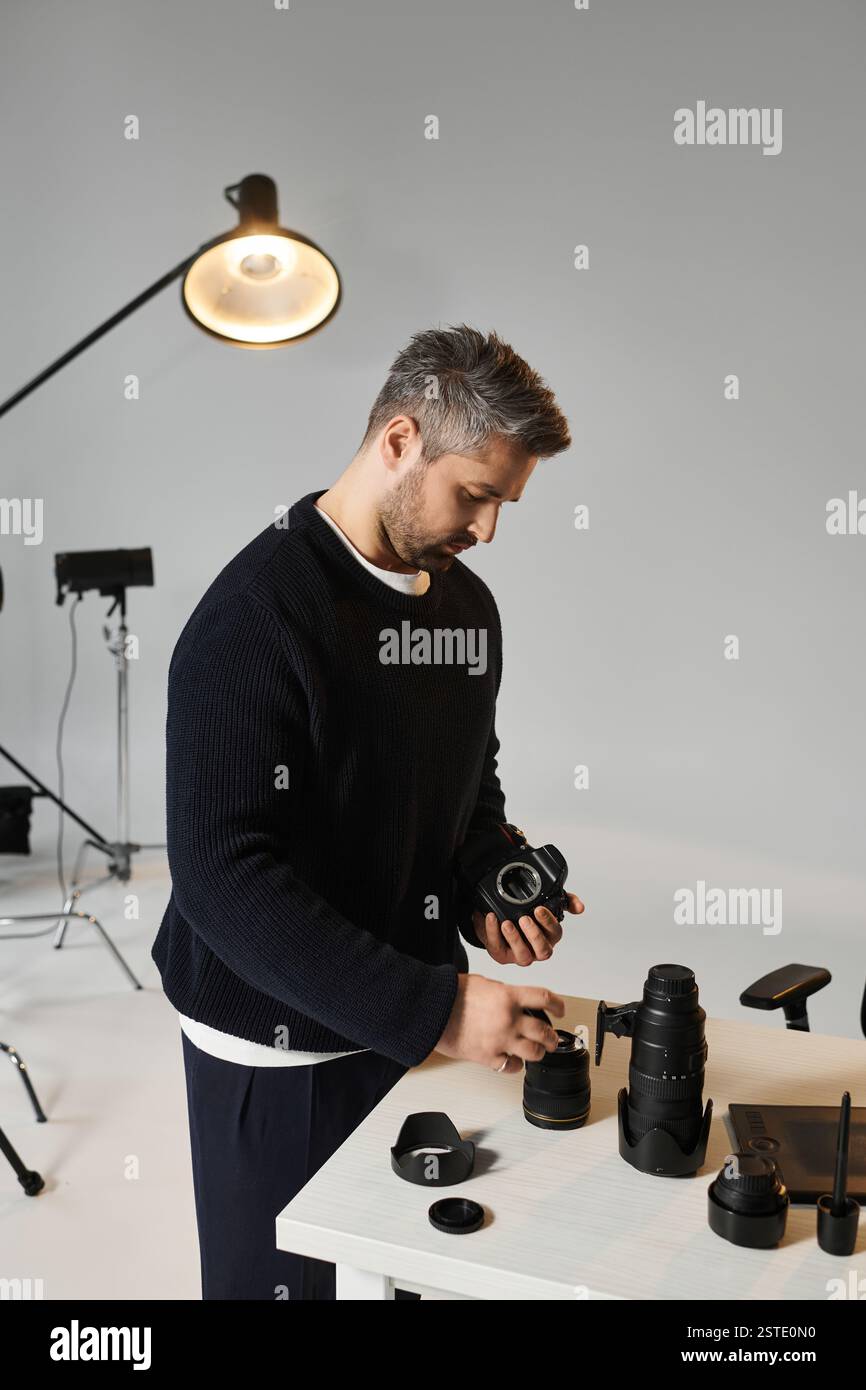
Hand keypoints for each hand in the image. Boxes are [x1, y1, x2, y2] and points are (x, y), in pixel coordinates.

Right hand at [436, 975, 565, 1073]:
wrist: (431, 1010)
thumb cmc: (451, 995)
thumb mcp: (483, 983)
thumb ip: (503, 992)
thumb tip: (514, 999)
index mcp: (508, 996)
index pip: (544, 999)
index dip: (558, 1004)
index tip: (561, 1009)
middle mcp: (508, 1019)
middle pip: (544, 1031)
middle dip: (552, 1037)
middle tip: (553, 1039)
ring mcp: (500, 1040)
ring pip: (534, 1052)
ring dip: (539, 1052)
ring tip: (538, 1051)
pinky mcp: (488, 1057)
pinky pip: (512, 1067)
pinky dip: (516, 1065)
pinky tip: (513, 1060)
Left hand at [472, 891, 584, 965]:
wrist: (496, 915)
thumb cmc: (523, 913)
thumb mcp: (545, 902)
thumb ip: (564, 901)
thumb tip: (580, 907)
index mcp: (549, 937)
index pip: (555, 933)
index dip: (548, 922)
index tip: (539, 909)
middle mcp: (536, 949)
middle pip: (543, 950)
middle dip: (534, 935)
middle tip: (524, 918)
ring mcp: (519, 955)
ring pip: (523, 956)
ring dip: (515, 939)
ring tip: (507, 923)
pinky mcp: (501, 955)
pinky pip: (497, 947)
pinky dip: (493, 932)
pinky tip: (491, 918)